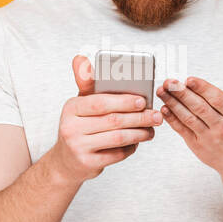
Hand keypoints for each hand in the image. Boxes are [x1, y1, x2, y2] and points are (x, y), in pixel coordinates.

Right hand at [46, 55, 161, 183]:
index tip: (143, 101)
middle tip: (156, 116)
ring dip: (139, 133)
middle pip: (113, 120)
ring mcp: (78, 147)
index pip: (100, 102)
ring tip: (151, 129)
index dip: (124, 101)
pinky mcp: (88, 163)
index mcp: (71, 108)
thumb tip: (81, 58)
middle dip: (139, 118)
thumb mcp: (80, 105)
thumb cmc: (80, 127)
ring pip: (118, 138)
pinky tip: (137, 142)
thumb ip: (86, 83)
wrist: (66, 161)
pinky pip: (117, 154)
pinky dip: (131, 147)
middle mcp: (71, 127)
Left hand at [155, 67, 222, 179]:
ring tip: (162, 90)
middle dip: (183, 94)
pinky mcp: (197, 146)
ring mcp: (208, 138)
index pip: (218, 100)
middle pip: (200, 109)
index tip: (190, 78)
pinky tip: (163, 106)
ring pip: (188, 119)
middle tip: (169, 81)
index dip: (203, 89)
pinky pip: (183, 131)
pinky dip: (172, 119)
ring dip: (173, 103)